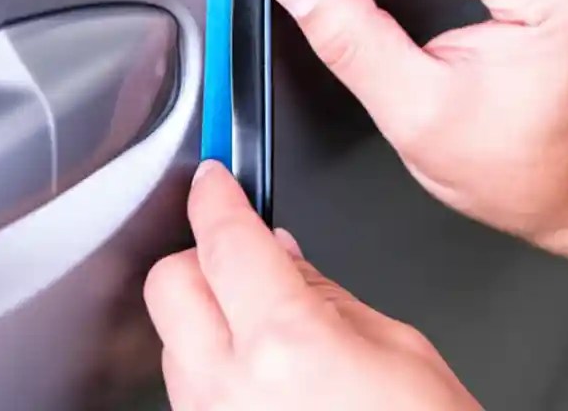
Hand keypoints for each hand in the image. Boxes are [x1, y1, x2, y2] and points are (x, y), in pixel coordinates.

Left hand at [144, 161, 480, 410]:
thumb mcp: (397, 347)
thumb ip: (325, 292)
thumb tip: (279, 253)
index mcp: (286, 345)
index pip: (223, 241)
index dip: (216, 197)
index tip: (215, 179)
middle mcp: (229, 389)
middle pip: (170, 283)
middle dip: (199, 255)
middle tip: (240, 252)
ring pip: (171, 338)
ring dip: (204, 314)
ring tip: (265, 324)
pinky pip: (187, 388)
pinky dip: (211, 363)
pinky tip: (259, 369)